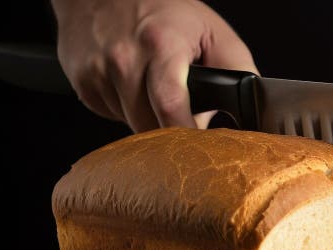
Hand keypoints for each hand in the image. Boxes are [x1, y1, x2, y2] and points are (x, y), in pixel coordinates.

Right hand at [52, 0, 257, 131]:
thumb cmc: (164, 12)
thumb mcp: (213, 32)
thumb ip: (236, 72)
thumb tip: (249, 114)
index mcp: (161, 45)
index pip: (171, 108)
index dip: (188, 136)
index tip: (202, 152)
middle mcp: (125, 58)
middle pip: (150, 126)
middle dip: (172, 135)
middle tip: (187, 125)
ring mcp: (99, 73)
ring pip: (132, 126)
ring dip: (149, 122)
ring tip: (157, 95)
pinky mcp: (83, 84)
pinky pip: (112, 116)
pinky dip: (127, 111)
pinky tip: (134, 89)